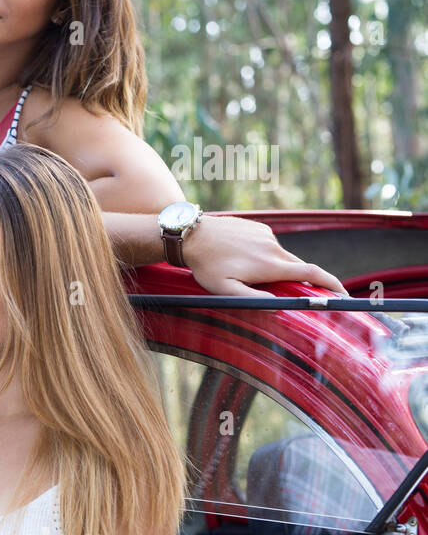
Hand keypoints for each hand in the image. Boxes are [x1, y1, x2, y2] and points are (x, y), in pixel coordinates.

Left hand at [183, 214, 345, 297]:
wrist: (191, 234)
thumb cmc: (206, 266)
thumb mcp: (224, 290)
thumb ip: (251, 300)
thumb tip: (277, 307)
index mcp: (271, 264)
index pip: (312, 273)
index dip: (331, 284)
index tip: (343, 294)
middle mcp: (274, 247)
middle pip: (299, 266)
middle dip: (300, 281)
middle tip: (289, 292)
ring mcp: (267, 235)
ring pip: (282, 257)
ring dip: (275, 268)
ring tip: (248, 274)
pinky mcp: (259, 227)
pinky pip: (269, 245)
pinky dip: (264, 255)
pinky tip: (242, 259)